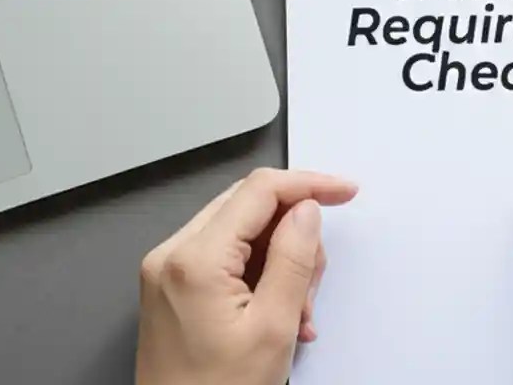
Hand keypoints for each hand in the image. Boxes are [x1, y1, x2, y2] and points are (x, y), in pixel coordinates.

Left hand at [135, 168, 357, 384]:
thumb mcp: (273, 327)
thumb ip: (293, 260)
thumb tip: (306, 209)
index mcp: (195, 260)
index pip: (259, 191)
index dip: (308, 185)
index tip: (344, 192)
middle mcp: (172, 255)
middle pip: (250, 208)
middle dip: (294, 236)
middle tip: (312, 283)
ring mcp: (168, 271)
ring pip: (242, 232)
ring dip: (280, 260)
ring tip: (296, 313)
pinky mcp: (172, 286)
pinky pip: (227, 257)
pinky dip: (260, 274)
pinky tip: (279, 311)